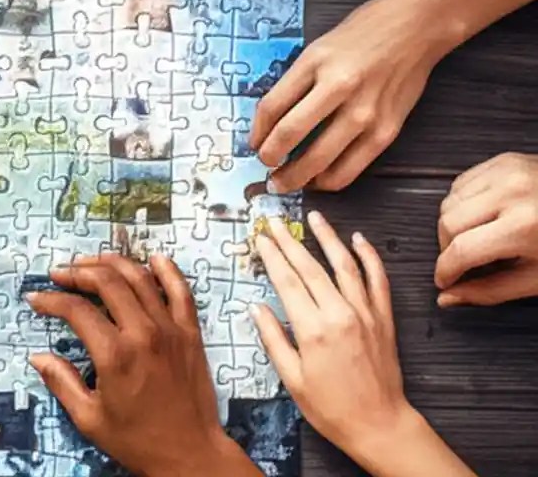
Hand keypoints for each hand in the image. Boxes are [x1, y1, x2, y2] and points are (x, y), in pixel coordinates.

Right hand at [27, 254, 256, 475]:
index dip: (51, 300)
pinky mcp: (190, 333)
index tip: (36, 299)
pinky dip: (167, 270)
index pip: (76, 310)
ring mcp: (170, 329)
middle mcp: (143, 333)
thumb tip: (38, 356)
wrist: (190, 454)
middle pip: (106, 281)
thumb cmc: (137, 440)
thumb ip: (61, 382)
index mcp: (114, 354)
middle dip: (77, 271)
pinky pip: (181, 291)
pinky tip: (153, 258)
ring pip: (140, 277)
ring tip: (91, 263)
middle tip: (59, 273)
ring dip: (111, 263)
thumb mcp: (89, 418)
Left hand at [251, 0, 447, 191]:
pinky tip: (318, 179)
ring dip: (296, 178)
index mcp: (315, 63)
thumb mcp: (318, 49)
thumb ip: (295, 83)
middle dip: (270, 158)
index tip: (254, 144)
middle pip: (290, 135)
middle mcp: (339, 87)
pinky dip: (328, 180)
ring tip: (285, 182)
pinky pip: (350, 168)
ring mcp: (366, 112)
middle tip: (265, 168)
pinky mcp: (387, 131)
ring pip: (319, 160)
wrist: (417, 27)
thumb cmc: (363, 35)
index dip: (256, 133)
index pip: (271, 107)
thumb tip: (270, 124)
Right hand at [252, 213, 477, 475]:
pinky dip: (369, 257)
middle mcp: (340, 314)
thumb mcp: (292, 378)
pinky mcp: (383, 318)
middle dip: (290, 241)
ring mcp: (365, 313)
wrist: (379, 423)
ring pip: (345, 265)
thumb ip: (273, 338)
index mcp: (312, 329)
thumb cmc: (331, 408)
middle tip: (274, 221)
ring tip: (314, 217)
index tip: (260, 238)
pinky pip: (377, 279)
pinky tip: (360, 240)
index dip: (271, 257)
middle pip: (310, 267)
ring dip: (328, 238)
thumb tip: (256, 308)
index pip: (287, 281)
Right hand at [437, 153, 537, 305]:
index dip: (446, 271)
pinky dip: (463, 204)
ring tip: (477, 237)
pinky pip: (461, 184)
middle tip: (464, 261)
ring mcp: (507, 172)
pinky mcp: (504, 161)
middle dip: (448, 248)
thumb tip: (450, 297)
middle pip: (448, 224)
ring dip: (453, 225)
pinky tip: (483, 216)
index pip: (461, 251)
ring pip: (448, 202)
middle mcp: (513, 193)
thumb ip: (490, 291)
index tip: (445, 279)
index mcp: (524, 227)